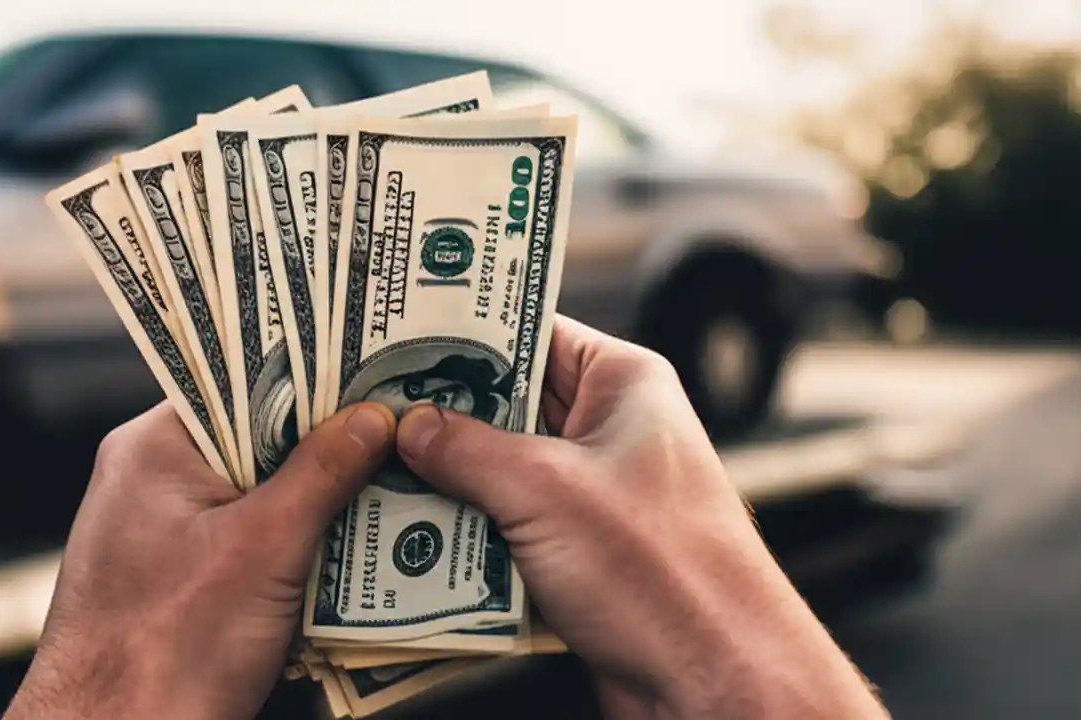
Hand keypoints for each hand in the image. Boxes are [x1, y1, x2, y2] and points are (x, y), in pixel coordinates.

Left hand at [7, 401, 394, 719]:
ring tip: (390, 491)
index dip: (313, 374)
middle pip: (258, 435)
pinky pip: (251, 537)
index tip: (376, 372)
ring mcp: (165, 530)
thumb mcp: (265, 547)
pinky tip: (349, 553)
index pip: (243, 379)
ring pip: (261, 490)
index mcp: (154, 447)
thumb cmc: (168, 648)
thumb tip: (373, 417)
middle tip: (399, 434)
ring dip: (318, 499)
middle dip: (328, 443)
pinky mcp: (183, 577)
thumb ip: (322, 473)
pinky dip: (297, 544)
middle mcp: (153, 477)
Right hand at [396, 317, 884, 718]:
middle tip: (367, 412)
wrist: (713, 681)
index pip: (528, 331)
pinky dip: (465, 530)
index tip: (393, 337)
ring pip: (499, 469)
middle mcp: (608, 428)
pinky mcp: (579, 551)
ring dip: (445, 480)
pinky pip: (506, 524)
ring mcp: (593, 493)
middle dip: (440, 415)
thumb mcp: (544, 490)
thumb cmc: (660, 569)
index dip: (460, 333)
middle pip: (505, 404)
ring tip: (370, 472)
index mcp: (622, 382)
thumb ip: (466, 450)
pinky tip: (409, 533)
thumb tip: (409, 426)